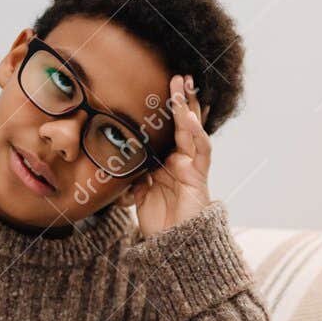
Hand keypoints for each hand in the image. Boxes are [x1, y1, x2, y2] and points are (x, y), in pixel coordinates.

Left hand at [130, 73, 211, 237]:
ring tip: (184, 86)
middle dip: (182, 99)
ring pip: (193, 130)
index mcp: (168, 160)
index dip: (168, 108)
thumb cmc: (158, 221)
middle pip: (184, 123)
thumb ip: (133, 171)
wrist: (172, 245)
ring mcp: (192, 166)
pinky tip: (190, 118)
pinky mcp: (199, 177)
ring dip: (189, 108)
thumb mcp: (138, 191)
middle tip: (179, 75)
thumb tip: (120, 157)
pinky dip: (196, 133)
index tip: (162, 86)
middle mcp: (183, 160)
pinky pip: (201, 150)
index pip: (169, 128)